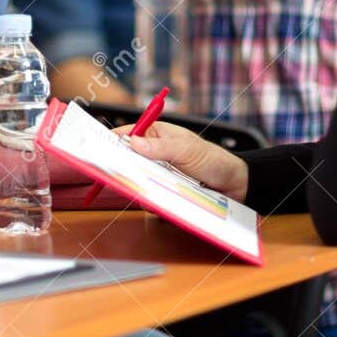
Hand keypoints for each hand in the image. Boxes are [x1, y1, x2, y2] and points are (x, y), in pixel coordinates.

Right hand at [121, 121, 248, 202]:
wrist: (235, 185)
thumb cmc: (214, 160)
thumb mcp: (187, 151)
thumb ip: (160, 148)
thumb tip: (132, 143)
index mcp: (157, 134)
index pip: (128, 134)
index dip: (112, 141)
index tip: (100, 152)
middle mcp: (154, 152)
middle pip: (127, 159)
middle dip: (122, 168)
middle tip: (115, 176)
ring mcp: (157, 172)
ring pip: (136, 179)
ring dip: (138, 186)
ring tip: (142, 190)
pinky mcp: (162, 189)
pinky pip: (148, 195)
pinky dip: (149, 200)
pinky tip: (156, 202)